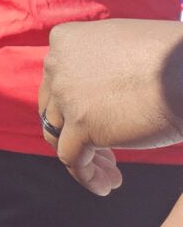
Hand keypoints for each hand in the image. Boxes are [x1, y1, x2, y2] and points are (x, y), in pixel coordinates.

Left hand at [39, 19, 182, 193]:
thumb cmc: (172, 56)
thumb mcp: (123, 46)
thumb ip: (101, 64)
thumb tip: (101, 94)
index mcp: (66, 40)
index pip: (58, 81)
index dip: (74, 105)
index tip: (98, 119)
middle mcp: (58, 65)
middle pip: (54, 109)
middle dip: (75, 133)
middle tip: (105, 153)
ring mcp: (67, 96)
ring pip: (58, 135)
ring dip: (84, 157)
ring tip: (111, 172)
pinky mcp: (84, 125)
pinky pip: (72, 159)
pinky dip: (86, 175)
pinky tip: (105, 186)